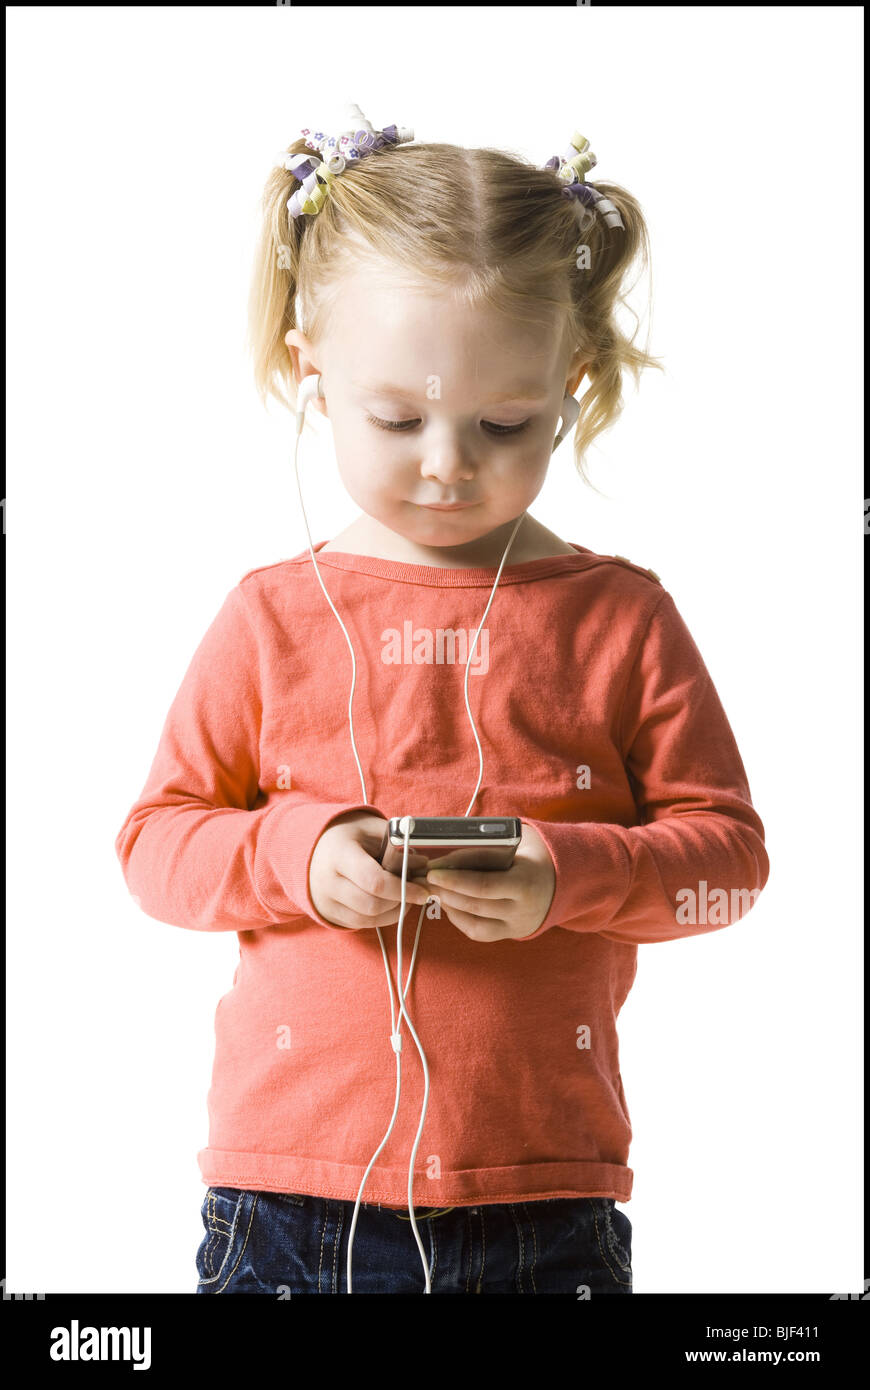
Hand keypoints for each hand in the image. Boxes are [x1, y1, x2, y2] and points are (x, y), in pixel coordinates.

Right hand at [309, 812, 430, 929]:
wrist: (314, 849)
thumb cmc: (349, 837)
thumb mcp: (371, 828)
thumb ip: (396, 844)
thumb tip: (421, 864)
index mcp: (339, 854)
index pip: (374, 881)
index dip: (402, 889)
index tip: (422, 891)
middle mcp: (327, 882)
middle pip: (372, 905)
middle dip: (401, 901)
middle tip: (418, 893)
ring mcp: (326, 901)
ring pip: (368, 919)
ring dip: (394, 911)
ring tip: (407, 896)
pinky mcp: (329, 914)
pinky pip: (361, 924)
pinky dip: (382, 917)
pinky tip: (393, 904)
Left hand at [410, 822, 555, 941]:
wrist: (555, 882)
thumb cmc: (524, 859)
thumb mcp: (511, 849)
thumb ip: (480, 853)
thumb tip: (442, 861)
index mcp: (526, 883)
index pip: (484, 886)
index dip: (454, 880)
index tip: (433, 871)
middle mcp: (523, 910)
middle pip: (475, 905)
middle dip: (445, 891)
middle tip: (425, 880)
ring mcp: (517, 926)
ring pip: (474, 923)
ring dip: (449, 905)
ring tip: (433, 890)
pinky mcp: (510, 934)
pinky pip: (479, 932)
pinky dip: (459, 918)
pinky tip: (448, 903)